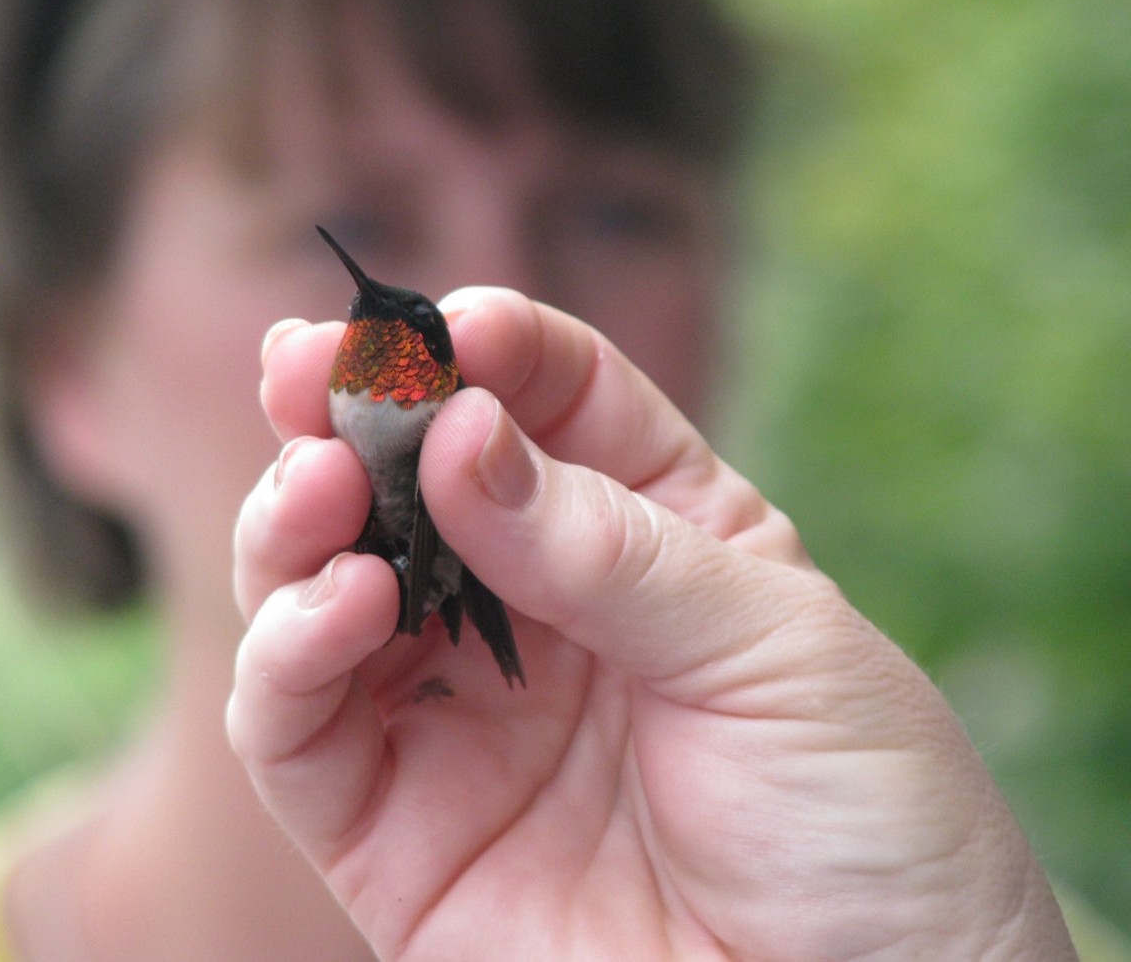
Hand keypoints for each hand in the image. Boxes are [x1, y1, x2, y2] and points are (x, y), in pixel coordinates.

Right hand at [227, 289, 1074, 960]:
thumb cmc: (863, 817)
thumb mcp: (770, 647)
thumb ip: (607, 547)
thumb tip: (464, 436)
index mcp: (650, 532)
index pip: (549, 403)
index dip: (487, 350)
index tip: (440, 328)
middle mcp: (537, 610)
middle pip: (413, 481)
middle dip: (354, 415)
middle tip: (310, 370)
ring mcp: (457, 714)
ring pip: (323, 585)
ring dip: (299, 522)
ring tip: (320, 489)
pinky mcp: (391, 825)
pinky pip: (297, 725)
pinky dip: (290, 652)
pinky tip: (343, 606)